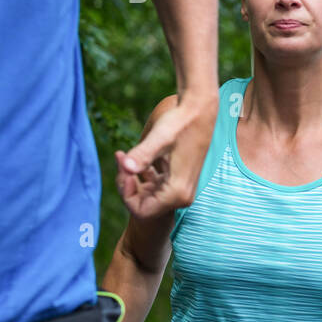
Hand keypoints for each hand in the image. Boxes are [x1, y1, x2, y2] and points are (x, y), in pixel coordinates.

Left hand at [115, 92, 217, 218]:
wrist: (199, 110)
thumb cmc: (180, 122)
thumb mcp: (159, 138)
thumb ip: (142, 155)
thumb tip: (125, 167)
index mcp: (177, 192)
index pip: (141, 211)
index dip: (126, 193)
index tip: (123, 167)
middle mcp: (182, 196)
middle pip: (144, 206)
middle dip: (127, 186)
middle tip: (121, 159)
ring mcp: (182, 190)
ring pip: (148, 197)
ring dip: (133, 180)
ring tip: (124, 155)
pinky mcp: (180, 180)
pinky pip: (155, 187)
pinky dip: (143, 175)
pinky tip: (136, 156)